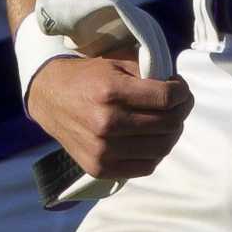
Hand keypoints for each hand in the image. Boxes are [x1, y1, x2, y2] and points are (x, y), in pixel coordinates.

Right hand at [25, 55, 192, 180]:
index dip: (182, 93)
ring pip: (162, 148)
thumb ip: (147, 74)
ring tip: (169, 121)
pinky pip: (146, 167)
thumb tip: (177, 90)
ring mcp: (102, 150)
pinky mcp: (100, 168)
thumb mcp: (115, 64)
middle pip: (168, 124)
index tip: (181, 89)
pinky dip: (157, 153)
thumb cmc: (86, 77)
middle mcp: (107, 124)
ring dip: (173, 133)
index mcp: (111, 93)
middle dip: (181, 111)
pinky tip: (154, 139)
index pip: (166, 98)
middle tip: (180, 104)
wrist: (49, 98)